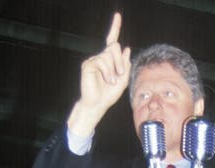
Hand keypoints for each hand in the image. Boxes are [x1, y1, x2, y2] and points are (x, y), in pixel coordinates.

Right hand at [67, 12, 131, 135]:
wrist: (98, 105)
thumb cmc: (109, 94)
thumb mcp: (123, 80)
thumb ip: (125, 65)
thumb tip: (127, 49)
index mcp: (109, 60)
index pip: (112, 40)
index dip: (115, 27)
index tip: (118, 15)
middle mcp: (101, 57)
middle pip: (114, 46)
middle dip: (120, 61)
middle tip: (119, 74)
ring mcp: (94, 60)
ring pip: (109, 55)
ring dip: (114, 70)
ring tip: (111, 81)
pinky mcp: (88, 64)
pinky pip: (101, 61)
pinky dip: (107, 72)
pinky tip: (107, 80)